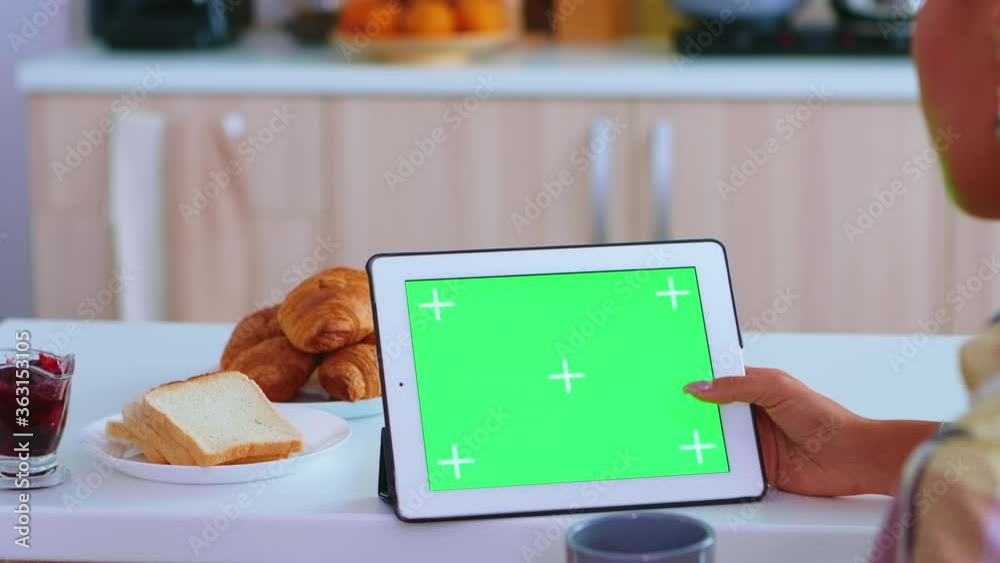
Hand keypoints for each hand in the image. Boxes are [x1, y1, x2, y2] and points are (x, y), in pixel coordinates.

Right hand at [684, 368, 935, 496]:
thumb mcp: (776, 388)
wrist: (850, 458)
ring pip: (717, 437)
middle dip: (694, 410)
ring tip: (676, 431)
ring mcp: (754, 442)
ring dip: (703, 436)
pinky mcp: (756, 467)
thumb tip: (700, 386)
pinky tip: (700, 457)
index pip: (719, 380)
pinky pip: (729, 464)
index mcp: (756, 388)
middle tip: (667, 406)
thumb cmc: (825, 417)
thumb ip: (736, 386)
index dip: (699, 379)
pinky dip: (717, 462)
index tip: (674, 377)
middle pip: (713, 411)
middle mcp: (753, 415)